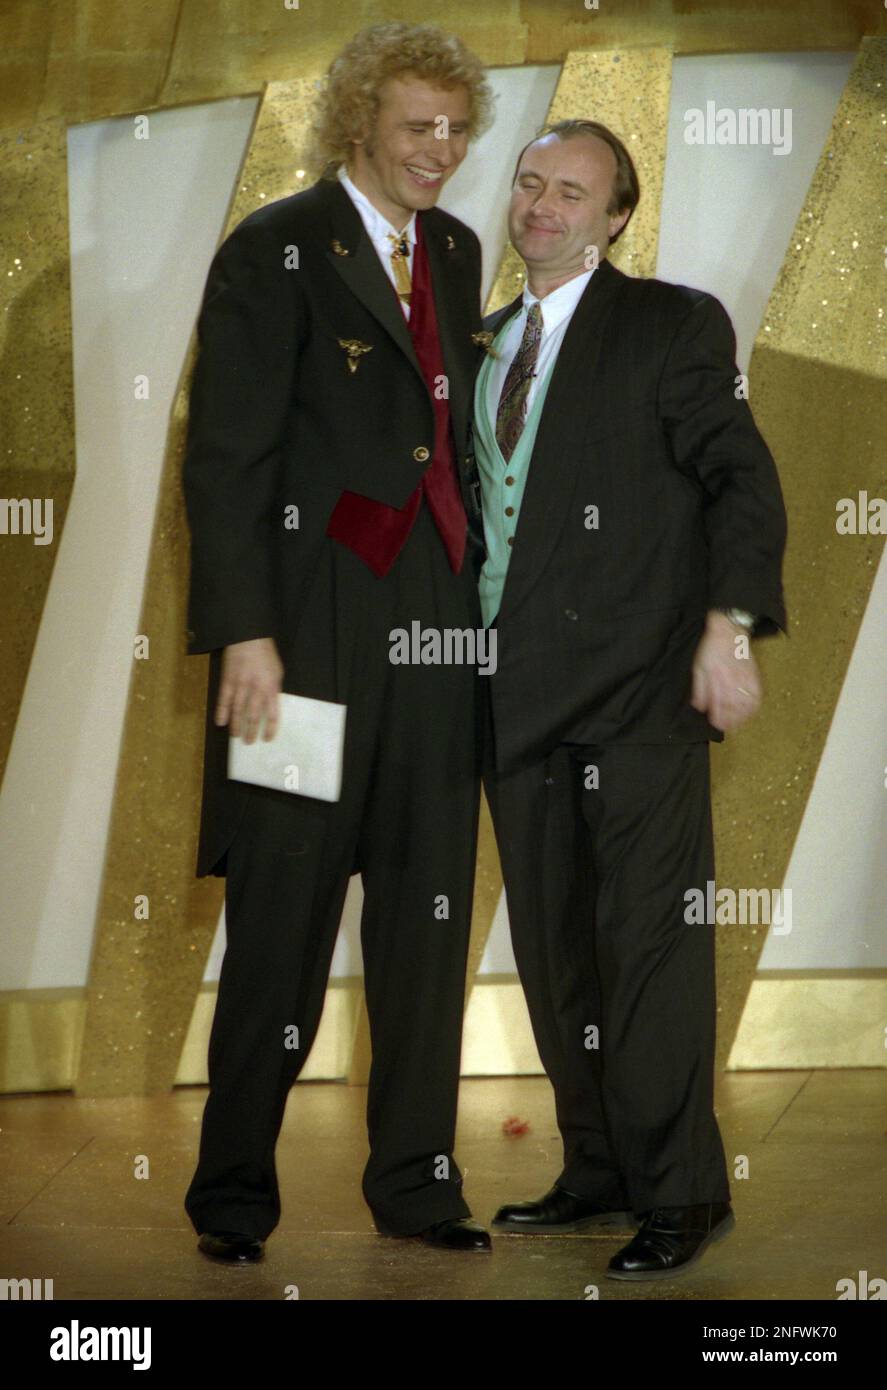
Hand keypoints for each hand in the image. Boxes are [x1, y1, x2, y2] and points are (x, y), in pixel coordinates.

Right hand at [216, 637, 282, 743]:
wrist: (249, 637)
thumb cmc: (265, 653)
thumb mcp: (277, 671)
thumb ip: (274, 688)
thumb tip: (271, 703)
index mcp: (272, 687)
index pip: (273, 714)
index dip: (271, 728)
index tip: (267, 739)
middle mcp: (257, 689)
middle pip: (254, 716)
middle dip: (251, 731)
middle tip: (248, 742)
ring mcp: (241, 685)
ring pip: (238, 711)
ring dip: (236, 725)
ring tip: (235, 735)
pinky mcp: (228, 680)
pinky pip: (223, 699)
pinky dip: (221, 712)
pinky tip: (220, 722)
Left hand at [690, 612, 762, 731]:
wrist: (728, 631)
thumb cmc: (710, 649)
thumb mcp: (698, 667)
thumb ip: (699, 689)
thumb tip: (699, 707)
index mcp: (717, 678)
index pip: (719, 704)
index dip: (718, 716)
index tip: (716, 723)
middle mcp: (732, 679)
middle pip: (733, 706)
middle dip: (730, 720)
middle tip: (726, 726)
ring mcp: (745, 677)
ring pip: (746, 703)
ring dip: (742, 716)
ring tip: (737, 723)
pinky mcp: (754, 675)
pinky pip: (757, 695)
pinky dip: (754, 705)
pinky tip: (749, 711)